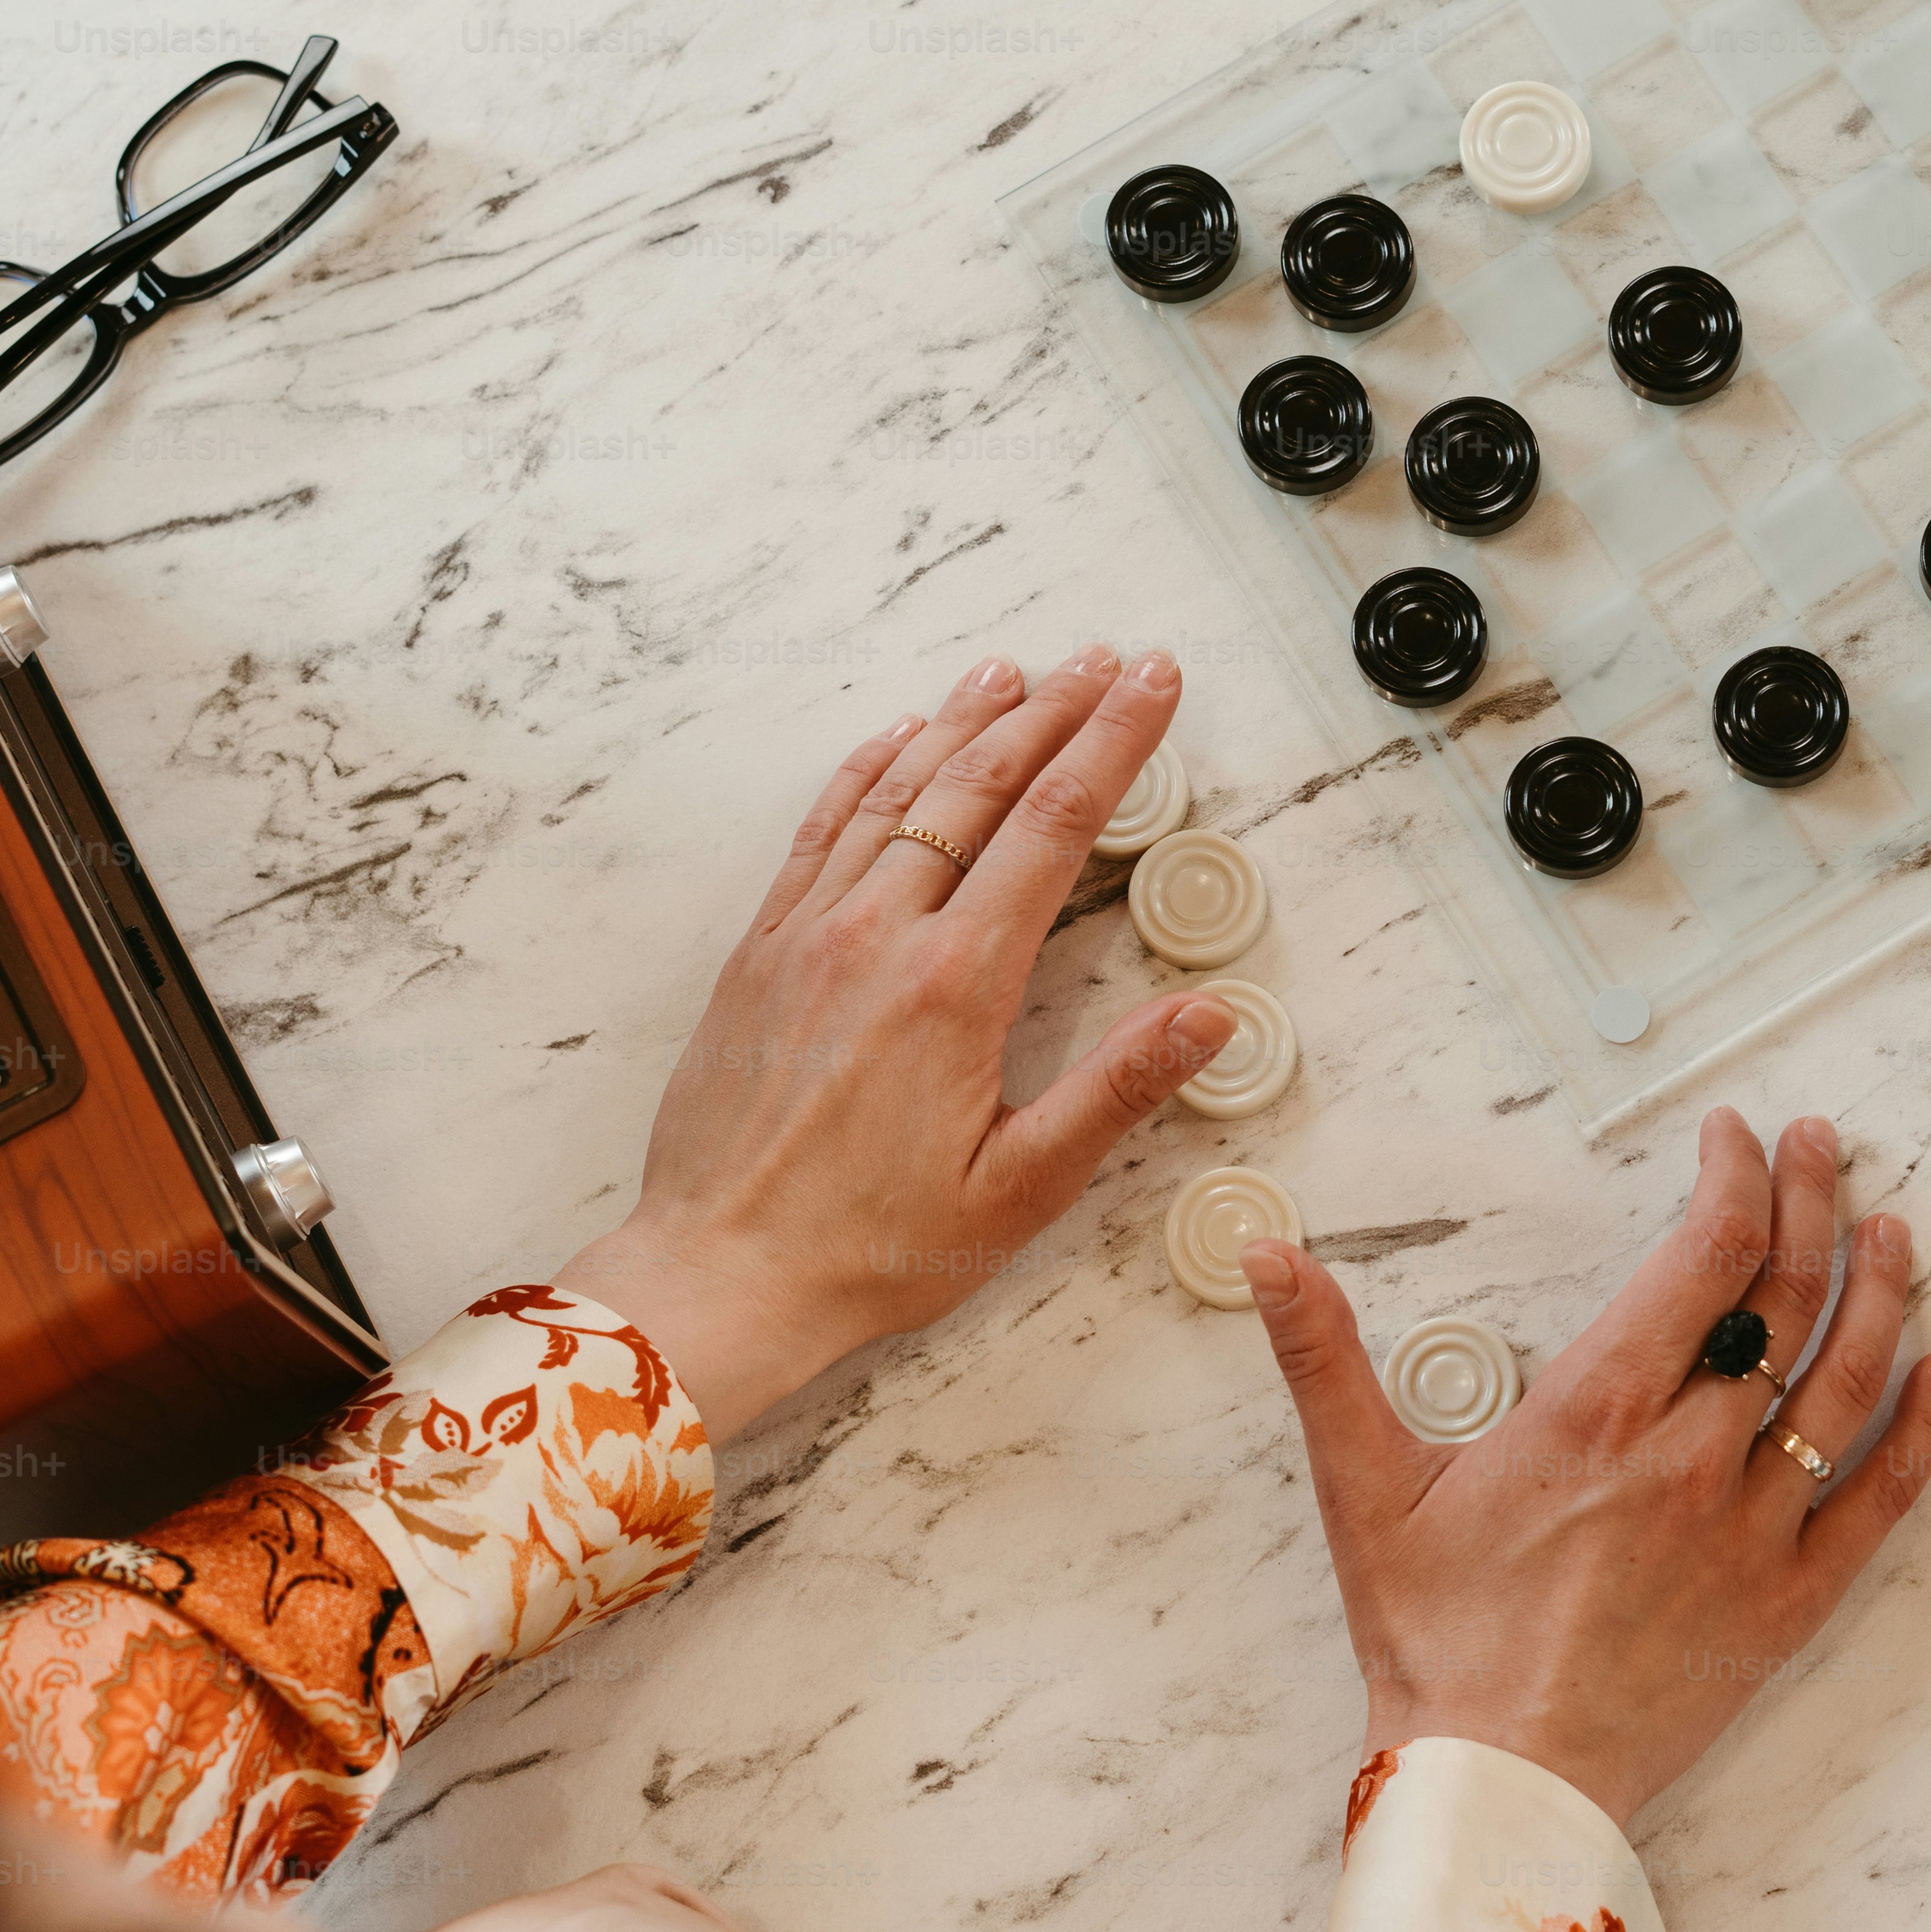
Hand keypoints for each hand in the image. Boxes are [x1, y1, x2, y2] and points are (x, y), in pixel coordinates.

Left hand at [557, 646, 1239, 1440]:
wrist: (721, 1273)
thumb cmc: (871, 1247)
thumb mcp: (1021, 1186)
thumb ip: (1117, 1089)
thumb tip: (1209, 1016)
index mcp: (954, 986)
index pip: (1055, 827)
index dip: (1114, 743)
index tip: (1153, 683)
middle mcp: (879, 935)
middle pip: (982, 786)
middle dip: (1055, 710)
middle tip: (1106, 658)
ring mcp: (810, 935)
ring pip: (899, 793)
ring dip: (963, 722)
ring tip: (1014, 671)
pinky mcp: (761, 954)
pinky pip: (820, 833)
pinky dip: (865, 773)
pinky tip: (896, 737)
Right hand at [1241, 1109, 1930, 1827]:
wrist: (1496, 1783)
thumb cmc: (1434, 1640)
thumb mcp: (1362, 1488)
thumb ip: (1323, 1357)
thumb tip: (1263, 1253)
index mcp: (1600, 1411)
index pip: (1703, 1257)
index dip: (1735, 1178)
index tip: (1734, 1136)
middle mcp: (1692, 1457)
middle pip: (1786, 1299)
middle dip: (1814, 1202)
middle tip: (1824, 1147)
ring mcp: (1752, 1530)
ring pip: (1846, 1384)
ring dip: (1879, 1292)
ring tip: (1888, 1230)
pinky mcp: (1788, 1603)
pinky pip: (1881, 1503)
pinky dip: (1924, 1431)